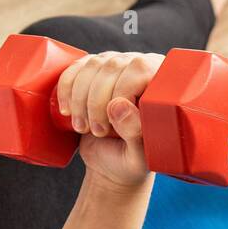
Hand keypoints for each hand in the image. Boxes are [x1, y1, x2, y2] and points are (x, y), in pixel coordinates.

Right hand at [56, 52, 163, 187]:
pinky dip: (65, 89)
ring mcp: (115, 65)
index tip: (113, 123)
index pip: (140, 69)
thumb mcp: (138, 154)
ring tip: (84, 127)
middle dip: (97, 102)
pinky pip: (74, 69)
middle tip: (99, 132)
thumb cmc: (132, 159)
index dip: (121, 92)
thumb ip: (135, 132)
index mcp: (161, 82)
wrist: (111, 162)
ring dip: (80, 99)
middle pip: (112, 66)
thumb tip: (118, 104)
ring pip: (91, 66)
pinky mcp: (91, 72)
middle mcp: (140, 67)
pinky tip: (66, 110)